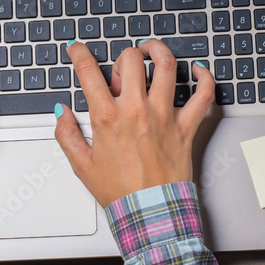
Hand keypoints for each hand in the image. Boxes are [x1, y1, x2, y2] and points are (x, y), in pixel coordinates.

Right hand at [54, 40, 213, 206]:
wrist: (150, 214)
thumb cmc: (120, 193)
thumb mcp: (82, 165)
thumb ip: (67, 134)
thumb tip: (61, 112)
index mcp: (107, 118)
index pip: (89, 72)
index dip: (79, 54)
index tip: (78, 50)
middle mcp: (136, 111)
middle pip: (131, 60)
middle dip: (123, 55)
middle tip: (122, 65)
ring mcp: (164, 116)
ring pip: (167, 66)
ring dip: (158, 51)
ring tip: (152, 50)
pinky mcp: (186, 126)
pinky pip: (203, 95)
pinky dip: (203, 78)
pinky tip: (197, 71)